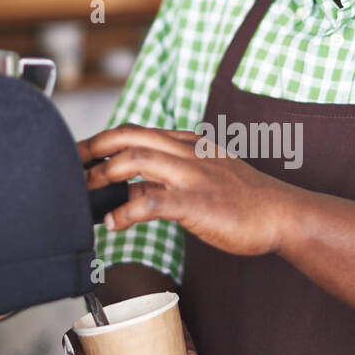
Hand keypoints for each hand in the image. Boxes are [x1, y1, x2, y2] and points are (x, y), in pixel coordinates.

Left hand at [78, 124, 295, 256]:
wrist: (283, 215)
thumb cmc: (244, 202)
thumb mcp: (202, 181)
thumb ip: (163, 182)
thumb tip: (125, 192)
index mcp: (189, 145)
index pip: (137, 131)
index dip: (103, 140)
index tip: (81, 154)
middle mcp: (188, 153)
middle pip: (130, 135)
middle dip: (94, 147)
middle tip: (71, 165)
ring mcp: (193, 175)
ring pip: (137, 158)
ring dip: (104, 173)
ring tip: (85, 192)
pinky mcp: (198, 203)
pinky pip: (153, 201)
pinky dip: (126, 210)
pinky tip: (114, 222)